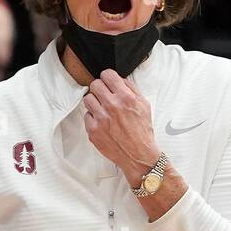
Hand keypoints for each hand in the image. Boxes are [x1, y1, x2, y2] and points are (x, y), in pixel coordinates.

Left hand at [81, 69, 157, 183]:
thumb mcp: (144, 105)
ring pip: (88, 99)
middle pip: (95, 84)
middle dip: (100, 89)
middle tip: (104, 96)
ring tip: (103, 109)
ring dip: (95, 102)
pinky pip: (87, 116)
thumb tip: (120, 80)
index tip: (108, 82)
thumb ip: (131, 89)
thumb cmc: (142, 132)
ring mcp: (101, 119)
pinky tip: (102, 122)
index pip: (107, 75)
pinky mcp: (93, 130)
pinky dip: (93, 118)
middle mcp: (112, 106)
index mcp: (125, 98)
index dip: (108, 78)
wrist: (138, 155)